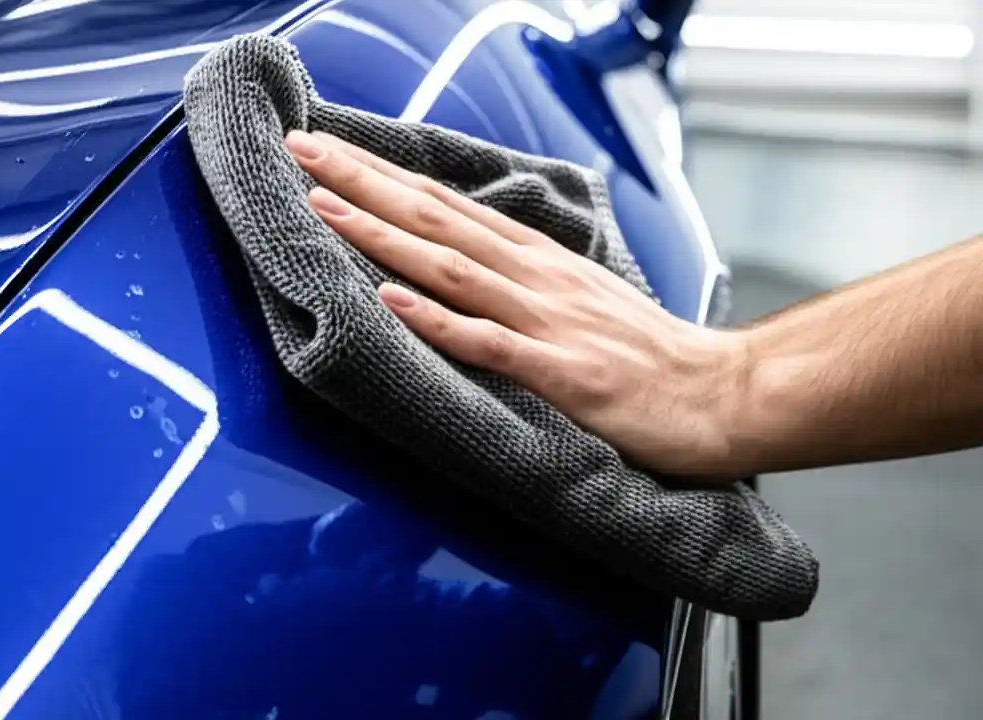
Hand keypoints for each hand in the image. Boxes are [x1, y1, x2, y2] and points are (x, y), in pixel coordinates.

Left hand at [284, 130, 750, 479]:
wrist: (721, 395)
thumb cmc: (645, 352)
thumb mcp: (578, 295)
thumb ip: (519, 276)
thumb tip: (459, 256)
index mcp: (535, 259)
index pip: (445, 203)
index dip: (382, 175)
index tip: (328, 148)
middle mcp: (534, 277)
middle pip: (435, 218)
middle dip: (362, 182)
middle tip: (301, 148)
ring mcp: (547, 322)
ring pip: (450, 267)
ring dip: (382, 235)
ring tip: (323, 205)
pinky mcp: (562, 374)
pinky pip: (489, 343)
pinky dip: (438, 319)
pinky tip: (393, 299)